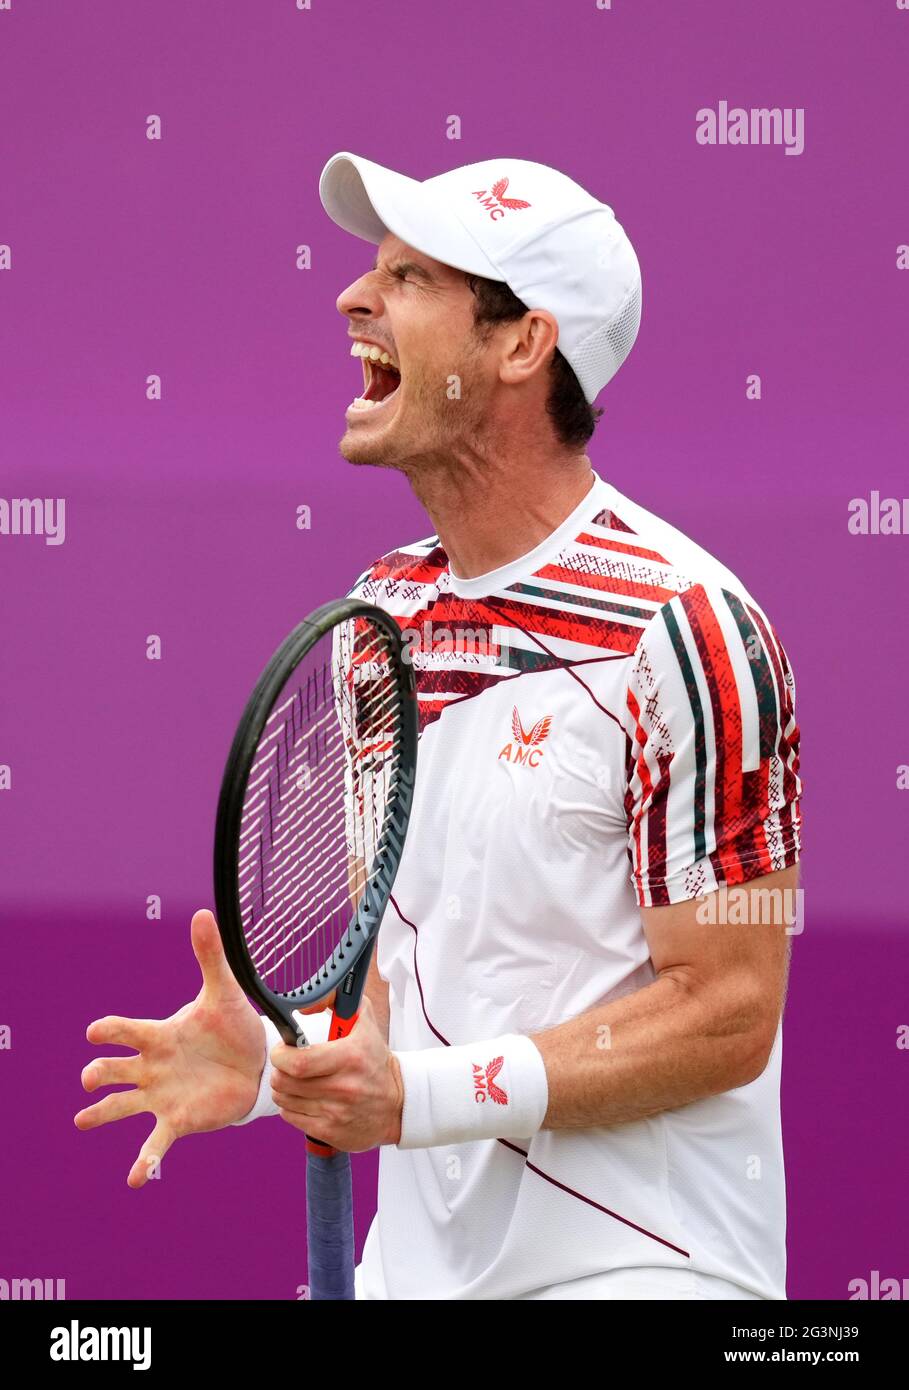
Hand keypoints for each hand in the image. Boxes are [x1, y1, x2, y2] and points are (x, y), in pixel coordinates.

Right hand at [75, 909, 265, 1187]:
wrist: (257, 1064)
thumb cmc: (232, 1027)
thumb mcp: (224, 993)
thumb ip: (210, 957)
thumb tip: (201, 912)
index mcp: (160, 1035)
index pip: (128, 1031)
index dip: (111, 1031)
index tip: (96, 1031)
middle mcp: (152, 1067)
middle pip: (116, 1069)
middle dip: (100, 1074)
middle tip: (91, 1079)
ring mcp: (161, 1096)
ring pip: (122, 1106)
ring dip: (101, 1114)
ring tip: (83, 1121)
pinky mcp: (177, 1121)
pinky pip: (155, 1144)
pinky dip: (145, 1163)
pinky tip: (135, 1181)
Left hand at [270, 995, 403, 1150]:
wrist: (399, 1103)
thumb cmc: (375, 1058)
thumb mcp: (363, 1019)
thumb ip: (333, 999)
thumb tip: (303, 1005)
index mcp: (350, 1057)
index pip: (298, 1062)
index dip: (281, 1055)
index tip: (283, 1049)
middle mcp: (343, 1088)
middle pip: (285, 1082)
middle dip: (279, 1070)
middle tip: (287, 1065)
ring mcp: (336, 1113)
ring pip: (284, 1099)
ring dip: (284, 1088)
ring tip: (296, 1080)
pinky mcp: (331, 1132)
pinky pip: (291, 1117)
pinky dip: (291, 1106)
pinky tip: (304, 1098)